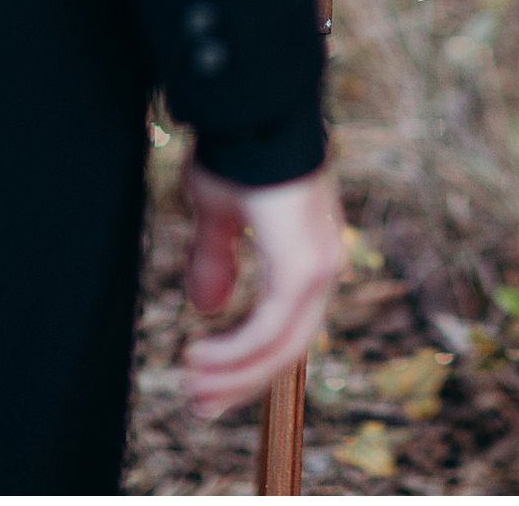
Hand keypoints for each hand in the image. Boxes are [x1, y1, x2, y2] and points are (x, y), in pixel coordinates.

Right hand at [177, 160, 343, 417]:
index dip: (250, 359)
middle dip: (241, 380)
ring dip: (236, 372)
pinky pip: (272, 327)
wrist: (249, 112)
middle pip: (289, 345)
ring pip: (283, 345)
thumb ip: (217, 260)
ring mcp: (319, 265)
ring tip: (195, 388)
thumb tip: (208, 307)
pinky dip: (238, 350)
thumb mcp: (218, 213)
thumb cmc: (237, 150)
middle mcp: (323, 263)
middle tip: (202, 406)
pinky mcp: (304, 265)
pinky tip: (203, 358)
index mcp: (307, 253)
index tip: (211, 385)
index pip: (287, 325)